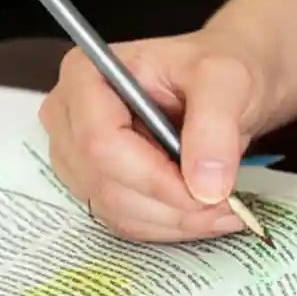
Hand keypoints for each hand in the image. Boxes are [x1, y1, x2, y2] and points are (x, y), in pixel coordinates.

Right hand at [41, 27, 278, 240]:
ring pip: (114, 209)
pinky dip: (167, 225)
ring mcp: (76, 155)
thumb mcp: (227, 80)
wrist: (223, 84)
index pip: (100, 142)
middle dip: (169, 204)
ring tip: (223, 209)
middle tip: (227, 205)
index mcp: (86, 75)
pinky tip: (203, 213)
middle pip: (104, 182)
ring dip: (172, 220)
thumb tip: (206, 188)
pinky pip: (123, 220)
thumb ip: (214, 127)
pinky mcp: (94, 184)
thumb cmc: (217, 70)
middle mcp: (69, 116)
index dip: (152, 177)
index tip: (207, 192)